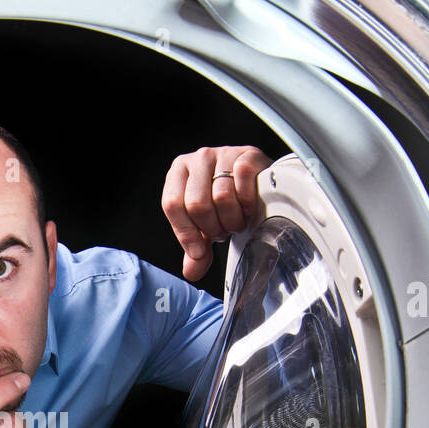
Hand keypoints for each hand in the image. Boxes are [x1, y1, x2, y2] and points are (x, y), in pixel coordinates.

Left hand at [161, 146, 272, 280]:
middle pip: (197, 204)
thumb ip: (196, 249)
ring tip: (236, 220)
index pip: (172, 204)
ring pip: (222, 197)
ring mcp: (223, 153)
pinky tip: (249, 207)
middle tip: (223, 230)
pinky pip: (243, 184)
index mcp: (178, 172)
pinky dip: (247, 204)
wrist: (256, 182)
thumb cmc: (225, 201)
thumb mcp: (205, 226)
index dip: (186, 233)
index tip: (199, 250)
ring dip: (232, 219)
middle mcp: (198, 159)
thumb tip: (192, 273)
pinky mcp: (246, 154)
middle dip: (213, 227)